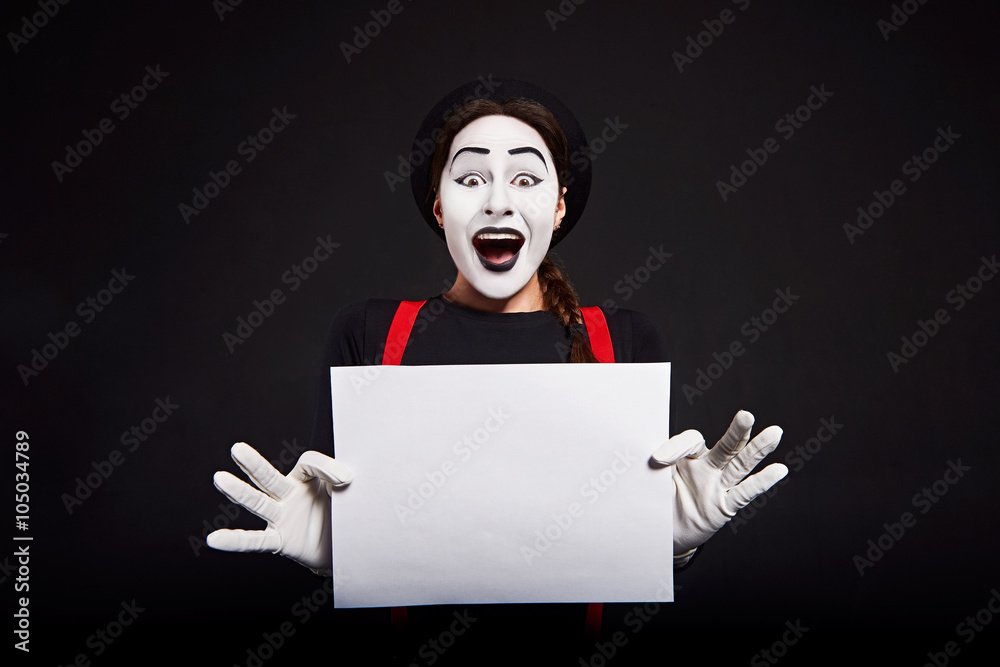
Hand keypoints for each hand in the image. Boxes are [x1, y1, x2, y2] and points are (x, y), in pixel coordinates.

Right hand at [207, 442, 353, 575]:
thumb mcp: (344, 491)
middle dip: (253, 463)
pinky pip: (256, 541)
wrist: (342, 547)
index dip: (325, 468)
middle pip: (268, 477)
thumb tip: (345, 477)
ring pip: (257, 503)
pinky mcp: (280, 541)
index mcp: (304, 479)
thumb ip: (340, 478)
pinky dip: (236, 541)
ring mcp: (281, 517)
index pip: (307, 464)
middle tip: (237, 448)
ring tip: (220, 479)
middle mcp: (287, 495)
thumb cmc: (339, 513)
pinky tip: (215, 539)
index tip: (346, 479)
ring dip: (239, 492)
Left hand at [652, 410, 786, 564]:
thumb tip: (658, 457)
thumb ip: (660, 463)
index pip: (693, 441)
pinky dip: (761, 482)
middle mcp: (709, 468)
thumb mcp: (655, 476)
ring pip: (741, 465)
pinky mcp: (724, 507)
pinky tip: (778, 470)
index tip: (658, 460)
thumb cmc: (660, 499)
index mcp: (691, 456)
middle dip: (737, 431)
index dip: (678, 447)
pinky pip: (744, 493)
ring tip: (775, 433)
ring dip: (758, 449)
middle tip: (746, 415)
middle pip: (727, 446)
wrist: (663, 531)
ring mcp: (719, 486)